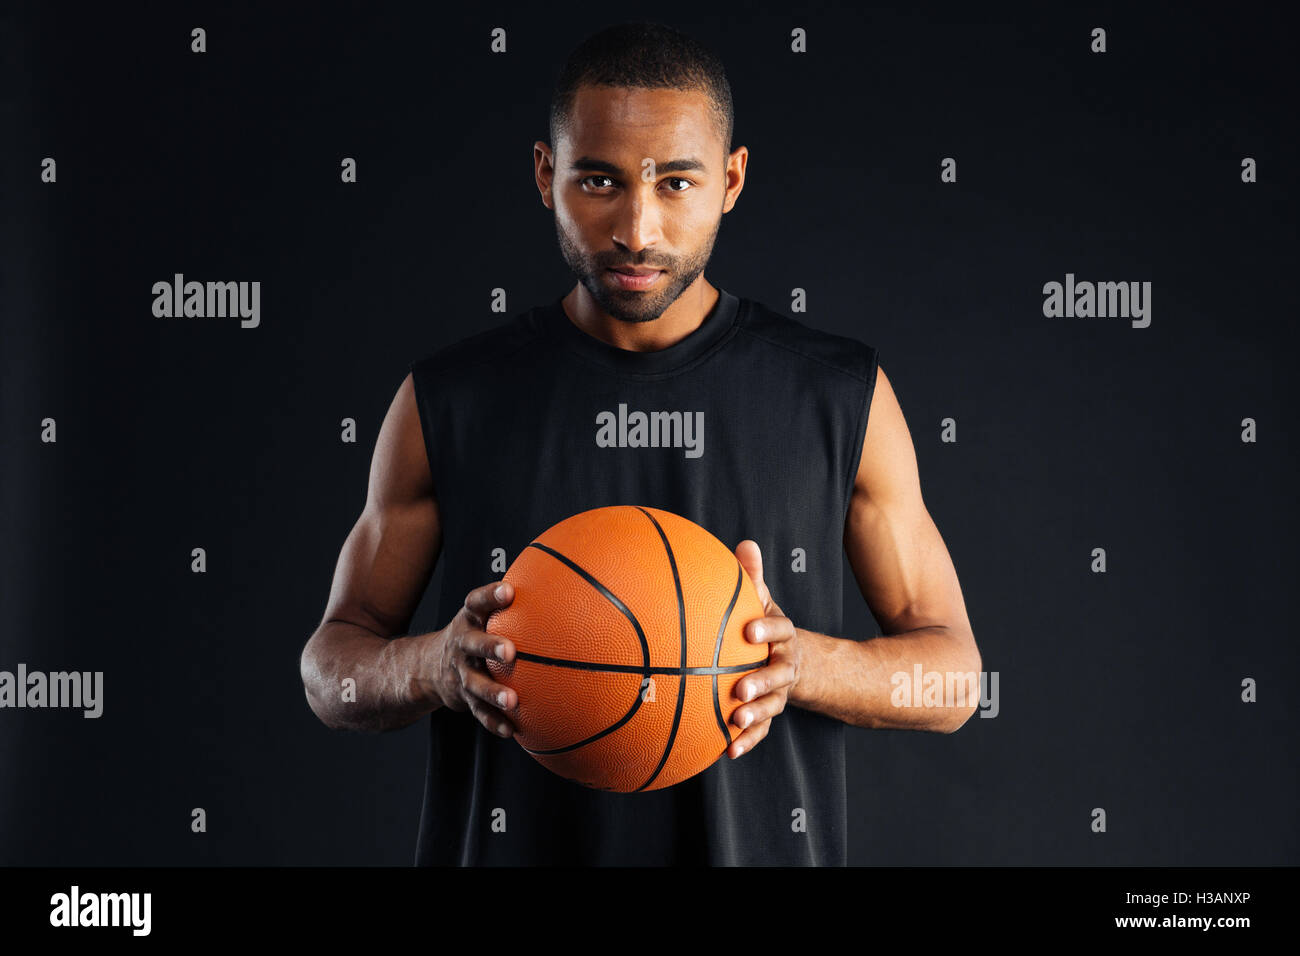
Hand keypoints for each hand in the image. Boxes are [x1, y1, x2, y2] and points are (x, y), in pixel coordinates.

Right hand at [428, 580, 518, 738]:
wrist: (428, 667)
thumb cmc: (475, 632)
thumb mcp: (482, 613)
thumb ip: (511, 602)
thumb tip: (560, 579)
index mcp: (470, 618)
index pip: (476, 602)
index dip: (490, 595)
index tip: (508, 590)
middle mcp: (462, 643)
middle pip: (472, 642)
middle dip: (489, 646)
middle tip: (510, 651)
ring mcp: (461, 671)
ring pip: (475, 682)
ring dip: (492, 693)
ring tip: (511, 701)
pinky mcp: (462, 696)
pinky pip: (478, 711)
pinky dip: (493, 721)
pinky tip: (511, 731)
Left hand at [728, 540, 800, 758]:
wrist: (792, 659)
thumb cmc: (763, 623)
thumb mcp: (761, 599)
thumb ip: (752, 576)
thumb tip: (745, 542)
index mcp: (782, 635)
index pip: (780, 630)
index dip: (767, 630)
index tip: (749, 630)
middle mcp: (786, 664)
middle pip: (779, 674)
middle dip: (762, 682)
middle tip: (740, 689)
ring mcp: (780, 691)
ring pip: (773, 705)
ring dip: (756, 716)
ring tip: (735, 721)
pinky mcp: (770, 711)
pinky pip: (761, 729)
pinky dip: (747, 741)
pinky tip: (728, 751)